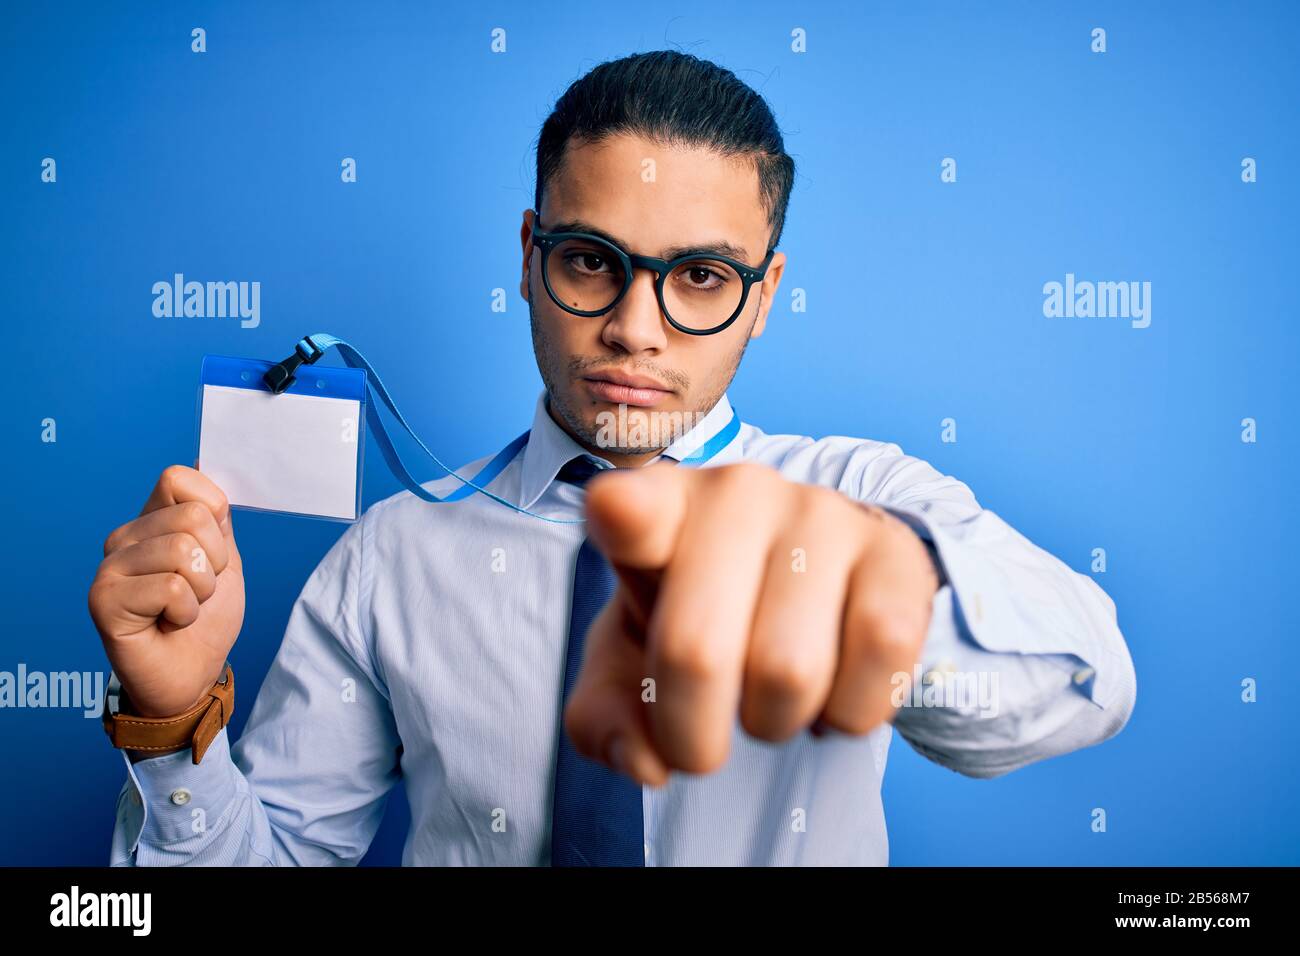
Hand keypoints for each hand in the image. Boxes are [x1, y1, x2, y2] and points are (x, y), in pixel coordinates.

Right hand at [88, 466, 243, 717]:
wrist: (193, 674)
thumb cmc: (206, 619)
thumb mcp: (222, 560)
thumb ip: (215, 516)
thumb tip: (202, 460)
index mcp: (151, 521)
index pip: (179, 477)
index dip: (213, 516)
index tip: (211, 554)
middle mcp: (124, 537)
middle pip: (192, 517)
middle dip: (214, 562)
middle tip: (196, 592)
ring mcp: (109, 567)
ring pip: (183, 551)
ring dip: (201, 590)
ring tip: (181, 609)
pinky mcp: (103, 599)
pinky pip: (171, 587)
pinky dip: (185, 612)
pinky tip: (167, 624)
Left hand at [564, 461, 940, 785]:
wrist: (814, 585)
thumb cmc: (702, 618)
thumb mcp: (632, 666)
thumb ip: (604, 716)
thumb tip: (645, 762)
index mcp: (658, 509)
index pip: (631, 507)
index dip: (623, 514)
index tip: (616, 512)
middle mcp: (738, 492)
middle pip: (698, 648)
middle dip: (690, 734)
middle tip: (698, 748)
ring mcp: (823, 512)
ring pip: (790, 669)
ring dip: (775, 722)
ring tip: (771, 700)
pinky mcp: (895, 551)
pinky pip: (878, 656)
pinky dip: (851, 711)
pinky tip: (834, 690)